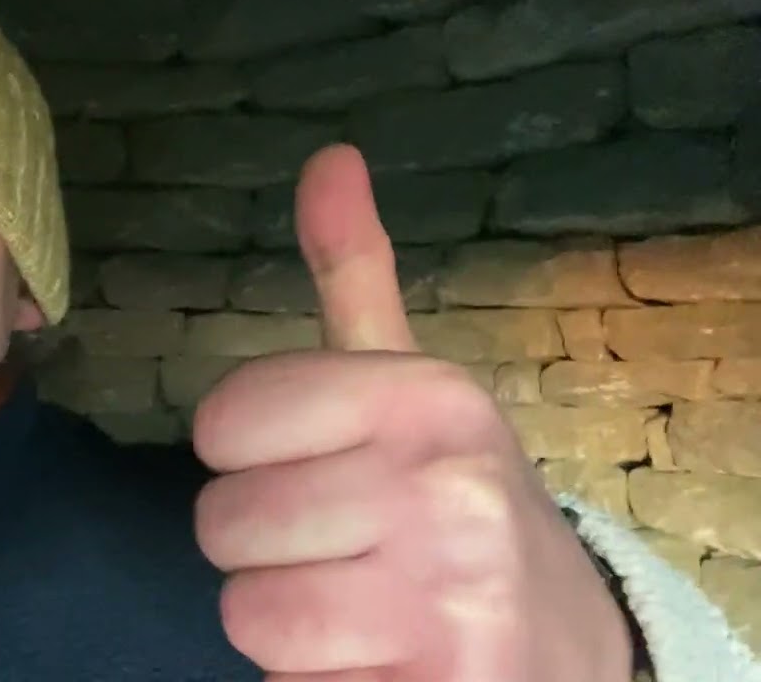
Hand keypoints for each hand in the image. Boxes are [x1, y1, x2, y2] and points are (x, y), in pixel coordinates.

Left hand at [191, 145, 633, 681]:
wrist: (561, 634)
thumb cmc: (452, 494)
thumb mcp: (411, 384)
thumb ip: (354, 275)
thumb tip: (328, 157)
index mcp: (426, 395)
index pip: (224, 418)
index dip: (238, 452)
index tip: (296, 461)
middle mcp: (446, 486)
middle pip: (223, 522)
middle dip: (259, 544)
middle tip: (332, 544)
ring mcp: (452, 596)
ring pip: (248, 612)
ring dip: (279, 617)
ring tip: (349, 601)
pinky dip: (308, 679)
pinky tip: (369, 655)